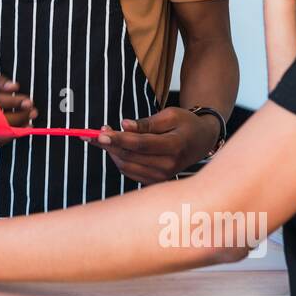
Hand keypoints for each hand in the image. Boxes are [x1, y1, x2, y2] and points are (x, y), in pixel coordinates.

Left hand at [86, 107, 218, 183]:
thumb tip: (124, 125)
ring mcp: (162, 176)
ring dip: (111, 152)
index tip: (100, 133)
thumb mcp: (170, 115)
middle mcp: (169, 166)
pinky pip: (129, 172)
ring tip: (104, 136)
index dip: (118, 139)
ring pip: (126, 165)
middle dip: (109, 144)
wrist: (201, 141)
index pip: (140, 144)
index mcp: (174, 146)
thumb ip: (146, 122)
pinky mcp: (155, 181)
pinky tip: (115, 147)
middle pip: (130, 156)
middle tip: (94, 132)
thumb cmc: (186, 124)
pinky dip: (118, 159)